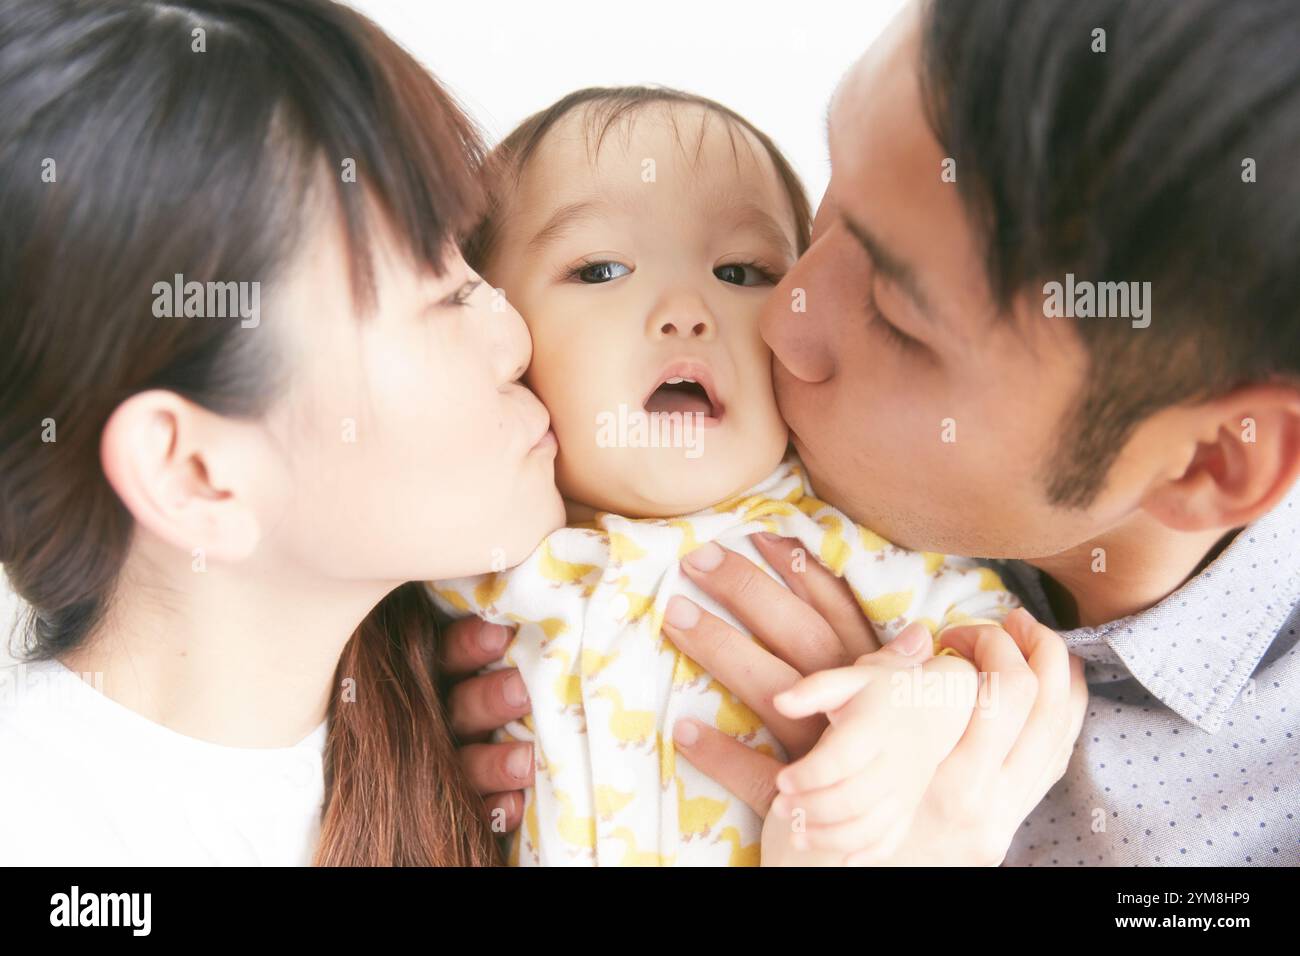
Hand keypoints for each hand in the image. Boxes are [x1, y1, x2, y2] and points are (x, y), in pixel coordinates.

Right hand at [438, 616, 534, 832]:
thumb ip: (521, 637)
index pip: (449, 653)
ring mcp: (458, 760)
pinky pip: (477, 809)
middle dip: (488, 700)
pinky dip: (494, 808)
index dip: (469, 644)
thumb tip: (566, 591)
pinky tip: (514, 805)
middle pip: (458, 707)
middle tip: (521, 690)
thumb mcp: (518, 655)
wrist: (528, 757)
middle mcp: (449, 715)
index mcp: (453, 672)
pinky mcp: (475, 801)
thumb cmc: (534, 678)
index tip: (500, 634)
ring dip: (493, 761)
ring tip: (527, 760)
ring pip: (463, 762)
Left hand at [660, 532, 883, 860]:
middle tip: (697, 561)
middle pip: (798, 636)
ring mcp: (822, 754)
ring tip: (675, 616)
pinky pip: (757, 775)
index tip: (755, 535)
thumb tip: (892, 612)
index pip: (832, 612)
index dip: (797, 571)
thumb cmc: (869, 766)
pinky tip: (683, 730)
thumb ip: (870, 662)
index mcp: (866, 680)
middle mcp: (847, 709)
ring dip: (725, 650)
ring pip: (773, 692)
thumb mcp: (876, 708)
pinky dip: (722, 754)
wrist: (876, 850)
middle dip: (748, 592)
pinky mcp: (799, 801)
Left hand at [767, 620, 977, 862]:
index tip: (780, 781)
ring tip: (797, 836)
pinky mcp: (908, 809)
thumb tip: (779, 701)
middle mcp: (894, 763)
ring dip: (830, 837)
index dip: (808, 776)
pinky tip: (839, 860)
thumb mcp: (849, 680)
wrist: (936, 707)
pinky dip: (865, 855)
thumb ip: (814, 690)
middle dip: (811, 808)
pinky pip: (891, 840)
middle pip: (852, 798)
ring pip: (869, 826)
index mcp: (876, 729)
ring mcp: (905, 790)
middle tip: (780, 808)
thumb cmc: (881, 693)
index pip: (840, 760)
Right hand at [774, 607, 1087, 864]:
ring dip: (1057, 677)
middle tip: (1008, 623)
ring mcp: (1005, 818)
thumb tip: (918, 636)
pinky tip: (1046, 692)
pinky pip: (1054, 761)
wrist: (835, 882)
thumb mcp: (839, 752)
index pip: (1005, 692)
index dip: (989, 644)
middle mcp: (989, 803)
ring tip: (1034, 642)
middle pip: (1045, 705)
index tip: (956, 633)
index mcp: (952, 782)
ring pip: (1060, 733)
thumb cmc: (829, 820)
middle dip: (1034, 647)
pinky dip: (1059, 717)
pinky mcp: (1008, 825)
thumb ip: (872, 687)